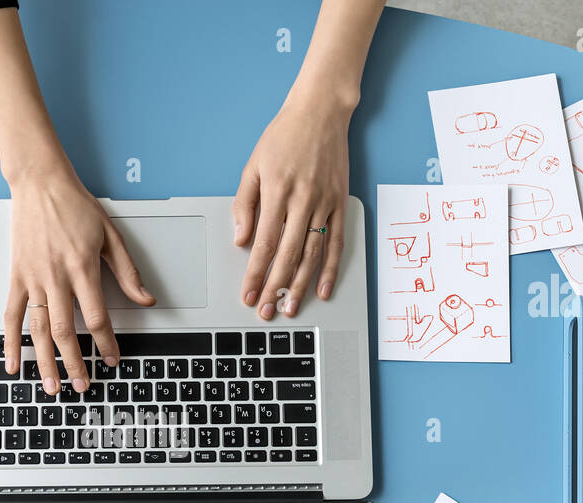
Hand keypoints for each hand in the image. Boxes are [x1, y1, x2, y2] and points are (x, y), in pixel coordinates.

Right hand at [3, 168, 154, 393]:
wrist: (40, 182)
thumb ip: (128, 272)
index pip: (96, 316)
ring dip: (45, 361)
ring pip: (38, 329)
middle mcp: (55, 276)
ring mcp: (33, 278)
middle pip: (66, 331)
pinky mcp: (16, 276)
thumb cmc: (74, 205)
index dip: (106, 342)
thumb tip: (146, 300)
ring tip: (52, 386)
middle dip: (75, 363)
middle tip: (83, 385)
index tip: (112, 359)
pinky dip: (10, 342)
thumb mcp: (111, 235)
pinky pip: (11, 315)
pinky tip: (14, 363)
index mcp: (82, 267)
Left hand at [232, 96, 351, 319]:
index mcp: (277, 191)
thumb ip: (245, 204)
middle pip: (287, 255)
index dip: (255, 274)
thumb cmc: (284, 136)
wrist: (321, 111)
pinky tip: (324, 289)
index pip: (263, 244)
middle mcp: (303, 199)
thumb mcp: (254, 165)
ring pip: (313, 253)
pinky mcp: (341, 202)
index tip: (248, 295)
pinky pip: (337, 241)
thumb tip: (241, 239)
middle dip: (275, 287)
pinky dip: (331, 268)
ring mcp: (325, 202)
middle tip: (267, 311)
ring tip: (292, 307)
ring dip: (301, 284)